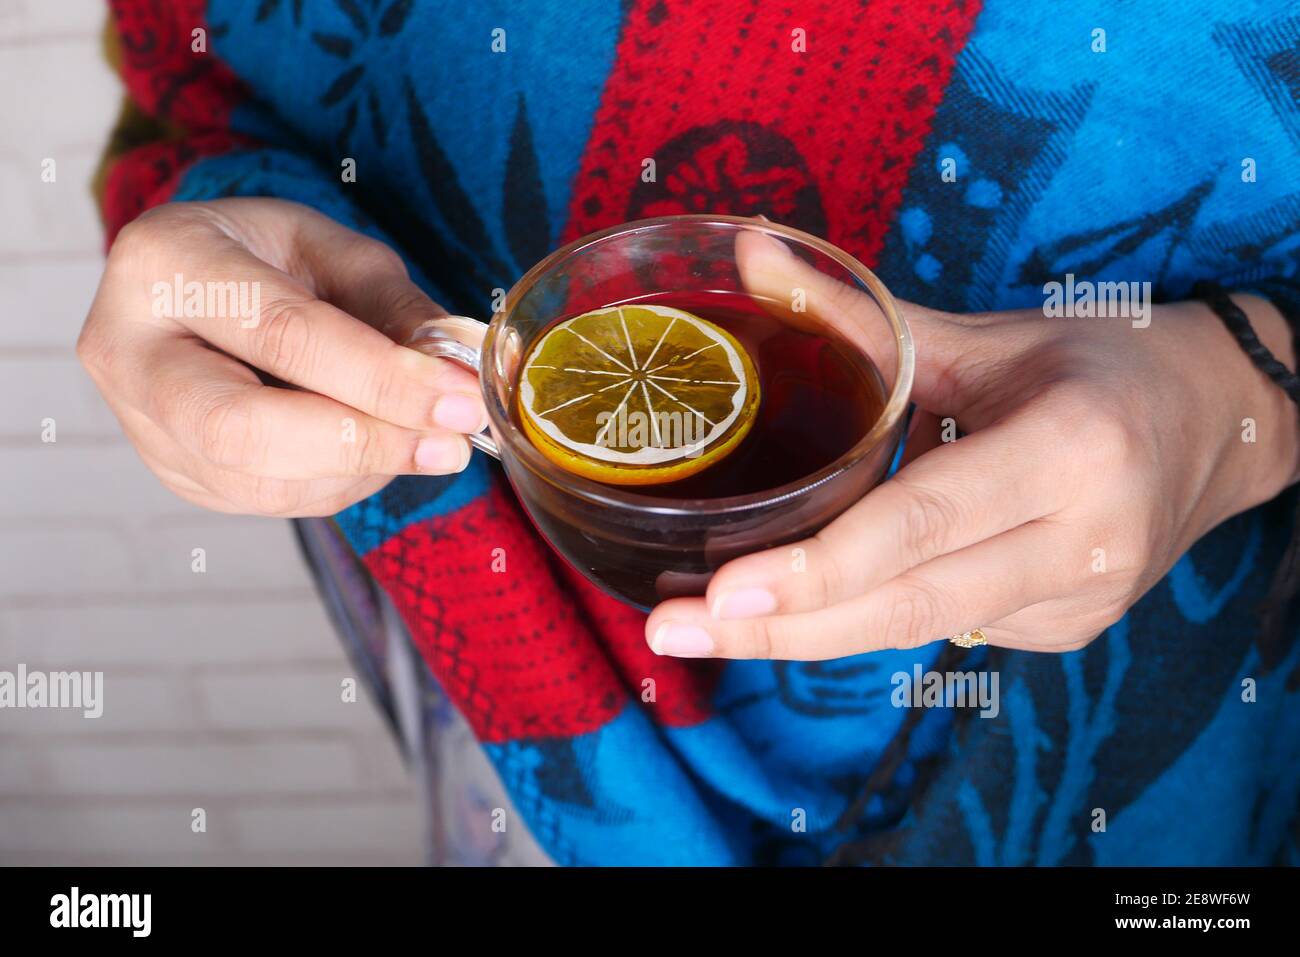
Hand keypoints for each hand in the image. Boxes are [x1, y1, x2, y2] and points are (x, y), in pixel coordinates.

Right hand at [78, 199, 486, 515]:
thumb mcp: (337, 254)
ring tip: (427, 440)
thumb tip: (457, 375)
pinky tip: (379, 449)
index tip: (462, 399)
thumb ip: (395, 310)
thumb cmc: (272, 260)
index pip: (284, 334)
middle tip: (453, 443)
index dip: (382, 377)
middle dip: (365, 440)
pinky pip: (270, 500)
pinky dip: (343, 482)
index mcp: (165, 262)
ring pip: (261, 481)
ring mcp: (142, 425)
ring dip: (365, 469)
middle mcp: (129, 350)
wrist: (200, 289)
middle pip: (245, 429)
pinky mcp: (174, 474)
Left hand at [646, 264, 1299, 657]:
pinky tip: (809, 598)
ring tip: (704, 626)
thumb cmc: (1100, 362)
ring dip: (806, 632)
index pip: (921, 521)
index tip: (720, 593)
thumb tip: (747, 256)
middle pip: (904, 604)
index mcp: (1068, 451)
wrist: (1218, 424)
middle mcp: (1082, 542)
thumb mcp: (984, 334)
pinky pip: (944, 626)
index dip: (817, 566)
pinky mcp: (1065, 631)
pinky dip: (870, 612)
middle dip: (777, 629)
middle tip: (671, 629)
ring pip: (914, 629)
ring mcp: (1079, 602)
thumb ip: (862, 316)